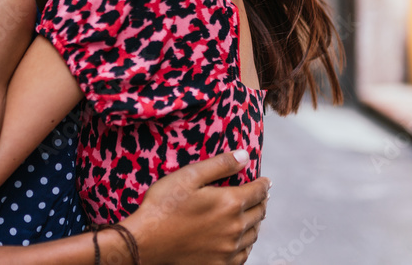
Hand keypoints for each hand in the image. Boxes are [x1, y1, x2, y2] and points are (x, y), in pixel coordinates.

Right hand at [123, 150, 269, 264]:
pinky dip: (246, 244)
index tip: (266, 181)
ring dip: (256, 222)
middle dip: (262, 202)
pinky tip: (240, 239)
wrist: (145, 242)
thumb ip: (220, 165)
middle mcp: (235, 228)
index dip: (264, 184)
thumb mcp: (188, 177)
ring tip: (252, 215)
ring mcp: (229, 249)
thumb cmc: (163, 206)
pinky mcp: (220, 264)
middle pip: (259, 213)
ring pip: (253, 235)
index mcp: (230, 203)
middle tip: (261, 196)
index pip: (258, 192)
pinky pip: (243, 254)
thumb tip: (245, 156)